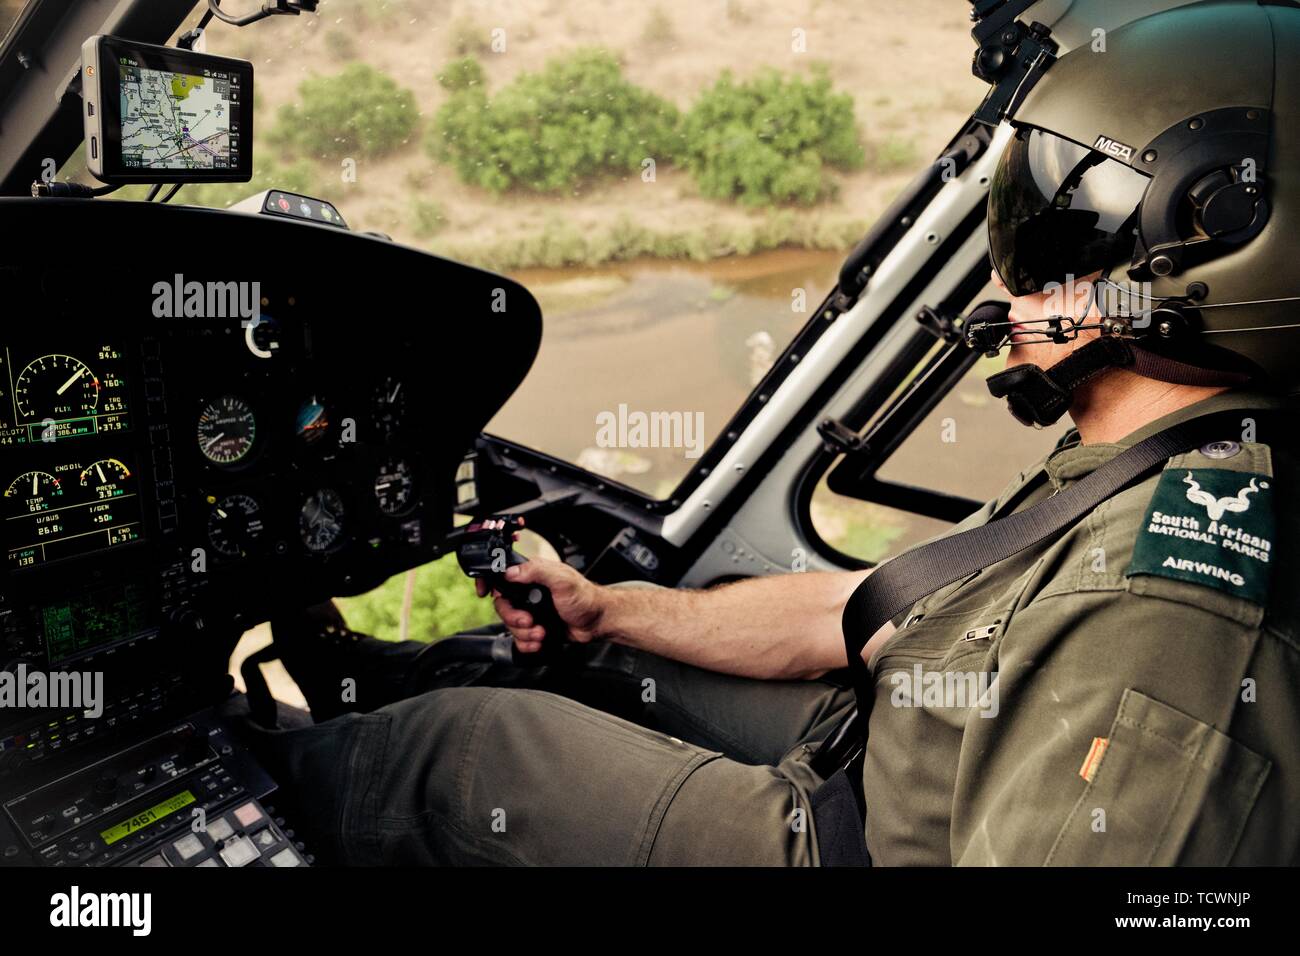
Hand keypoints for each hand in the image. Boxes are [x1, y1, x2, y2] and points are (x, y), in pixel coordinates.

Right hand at [475, 557, 605, 653]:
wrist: (598, 622)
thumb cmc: (585, 598)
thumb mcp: (561, 579)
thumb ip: (536, 571)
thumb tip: (512, 572)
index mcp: (533, 575)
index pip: (503, 576)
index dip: (489, 583)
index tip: (484, 592)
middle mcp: (529, 592)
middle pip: (503, 606)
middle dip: (514, 618)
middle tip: (530, 621)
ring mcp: (531, 611)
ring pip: (510, 625)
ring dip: (524, 633)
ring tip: (542, 632)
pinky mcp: (535, 627)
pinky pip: (519, 639)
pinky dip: (527, 643)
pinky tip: (540, 641)